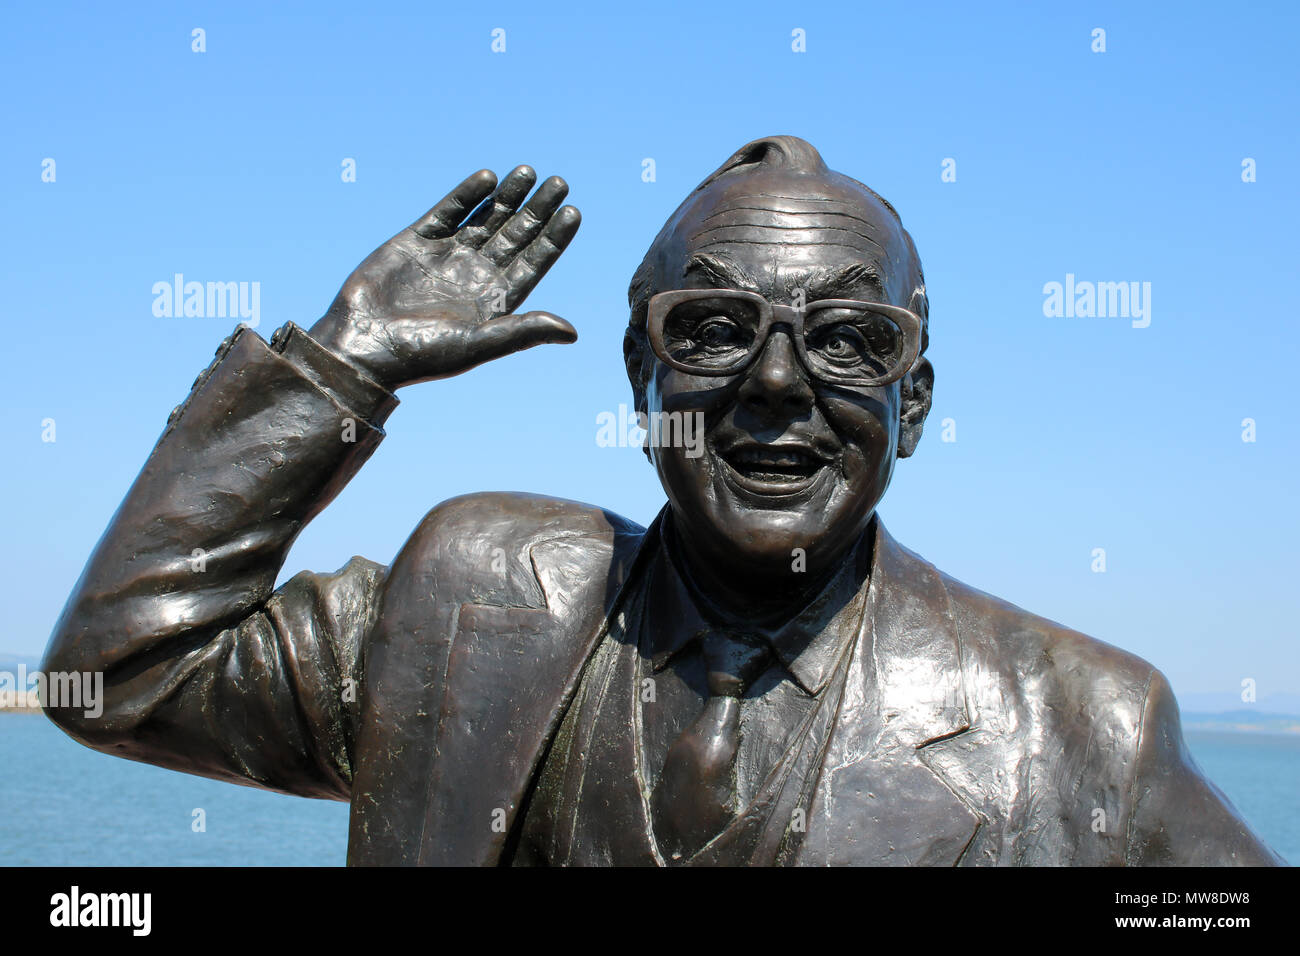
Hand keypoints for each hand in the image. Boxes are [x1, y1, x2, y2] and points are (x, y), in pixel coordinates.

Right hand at [309, 166, 580, 389]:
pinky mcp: (415, 241)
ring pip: (485, 219)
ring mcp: (446, 256)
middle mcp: (474, 274)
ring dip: (507, 197)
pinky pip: (447, 211)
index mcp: (494, 299)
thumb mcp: (478, 345)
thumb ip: (523, 331)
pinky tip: (488, 179)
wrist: (362, 346)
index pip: (533, 262)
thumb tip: (572, 332)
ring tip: (528, 171)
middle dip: (536, 209)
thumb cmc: (421, 356)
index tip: (572, 211)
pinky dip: (467, 195)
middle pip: (515, 235)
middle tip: (558, 183)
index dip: (553, 237)